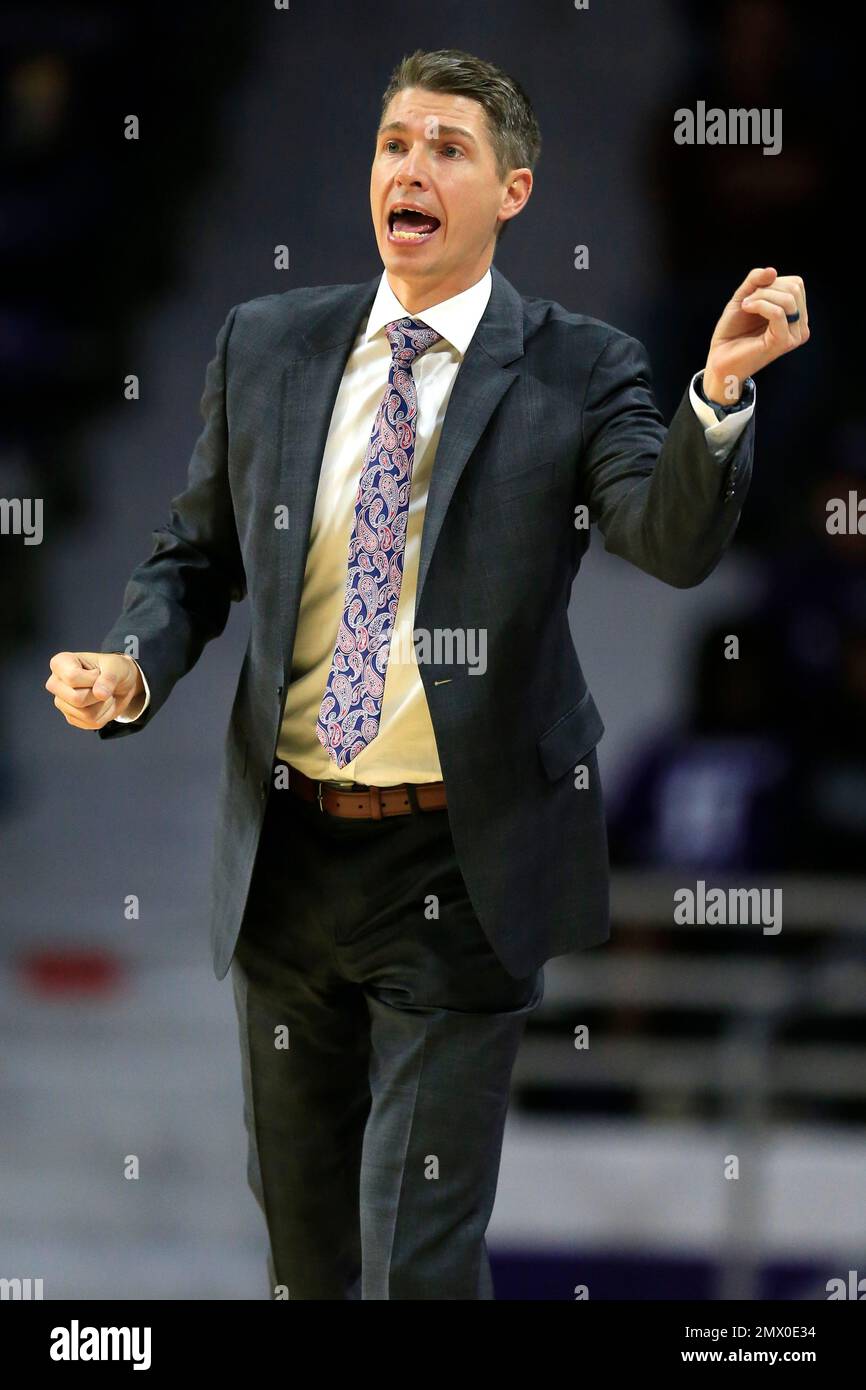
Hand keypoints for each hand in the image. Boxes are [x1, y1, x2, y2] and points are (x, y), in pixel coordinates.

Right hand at [45, 652, 144, 728]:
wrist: (121, 684)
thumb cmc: (114, 670)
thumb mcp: (117, 666)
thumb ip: (109, 678)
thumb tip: (99, 693)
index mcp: (61, 663)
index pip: (72, 677)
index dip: (92, 678)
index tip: (98, 672)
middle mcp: (56, 683)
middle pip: (76, 698)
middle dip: (97, 694)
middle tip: (101, 685)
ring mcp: (62, 702)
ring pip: (85, 714)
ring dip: (103, 705)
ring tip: (102, 693)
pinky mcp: (71, 717)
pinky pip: (91, 723)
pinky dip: (104, 714)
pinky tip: (101, 703)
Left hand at [703, 266, 809, 404]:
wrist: (720, 358)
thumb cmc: (732, 330)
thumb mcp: (743, 297)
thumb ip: (756, 280)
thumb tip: (773, 270)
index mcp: (796, 315)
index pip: (795, 284)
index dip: (772, 283)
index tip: (753, 295)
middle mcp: (799, 325)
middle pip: (794, 287)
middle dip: (767, 288)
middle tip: (748, 302)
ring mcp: (794, 335)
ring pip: (787, 298)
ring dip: (761, 296)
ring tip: (745, 306)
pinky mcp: (783, 342)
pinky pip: (778, 312)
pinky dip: (759, 305)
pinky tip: (746, 308)